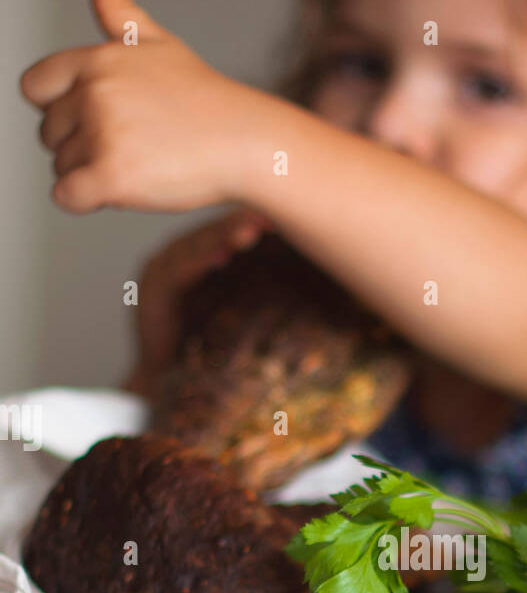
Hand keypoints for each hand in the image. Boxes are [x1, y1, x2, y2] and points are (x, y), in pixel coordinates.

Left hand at [20, 0, 250, 212]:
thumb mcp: (159, 43)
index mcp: (97, 59)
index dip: (60, 108)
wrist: (247, 143)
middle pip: (50, 133)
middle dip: (80, 145)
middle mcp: (95, 92)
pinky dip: (86, 199)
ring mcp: (103, 133)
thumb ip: (118, 8)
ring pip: (61, 166)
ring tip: (141, 161)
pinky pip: (68, 196)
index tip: (95, 116)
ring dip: (91, 173)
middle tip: (133, 143)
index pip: (35, 87)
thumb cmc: (205, 99)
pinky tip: (122, 188)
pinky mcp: (113, 175)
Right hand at [124, 210, 273, 399]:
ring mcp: (162, 270)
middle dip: (244, 219)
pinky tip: (224, 255)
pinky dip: (200, 261)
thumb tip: (308, 258)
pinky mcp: (152, 292)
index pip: (229, 227)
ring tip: (254, 229)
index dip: (254, 218)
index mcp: (200, 252)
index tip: (287, 209)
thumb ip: (263, 278)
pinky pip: (179, 271)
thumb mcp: (241, 306)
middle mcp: (179, 255)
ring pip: (198, 246)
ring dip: (226, 235)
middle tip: (274, 211)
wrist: (171, 383)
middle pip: (214, 230)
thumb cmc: (211, 346)